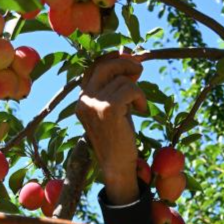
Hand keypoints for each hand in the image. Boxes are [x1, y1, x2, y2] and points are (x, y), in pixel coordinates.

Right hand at [75, 56, 146, 204]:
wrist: (117, 166)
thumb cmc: (118, 139)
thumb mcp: (115, 109)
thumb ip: (117, 87)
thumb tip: (130, 59)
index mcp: (81, 100)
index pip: (93, 68)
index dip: (112, 59)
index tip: (128, 58)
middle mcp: (83, 100)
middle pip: (104, 65)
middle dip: (125, 63)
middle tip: (140, 69)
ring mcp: (94, 104)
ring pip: (122, 79)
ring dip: (137, 90)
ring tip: (139, 106)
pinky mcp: (108, 109)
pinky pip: (130, 89)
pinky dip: (140, 97)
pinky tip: (142, 111)